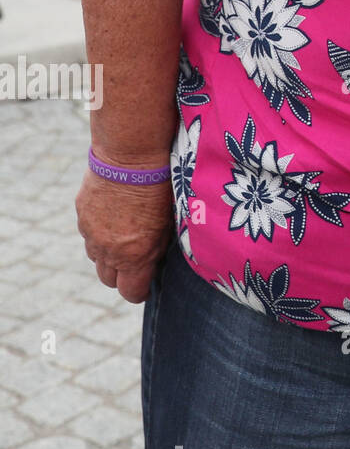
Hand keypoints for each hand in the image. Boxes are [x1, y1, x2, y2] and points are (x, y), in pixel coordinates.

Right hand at [75, 170, 174, 303]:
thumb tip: (155, 258)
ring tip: (125, 236)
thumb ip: (157, 246)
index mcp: (135, 255)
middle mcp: (109, 250)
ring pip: (97, 257)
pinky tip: (114, 215)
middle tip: (135, 262)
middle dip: (122, 275)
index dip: (139, 291)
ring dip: (108, 254)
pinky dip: (99, 232)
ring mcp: (91, 233)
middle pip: (110, 279)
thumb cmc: (160, 187)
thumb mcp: (168, 222)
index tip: (146, 286)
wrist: (131, 156)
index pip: (131, 292)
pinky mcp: (82, 215)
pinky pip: (89, 233)